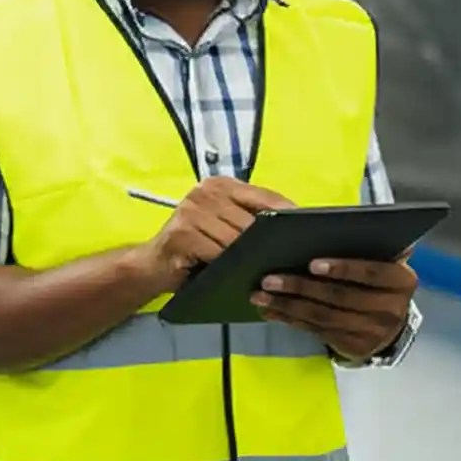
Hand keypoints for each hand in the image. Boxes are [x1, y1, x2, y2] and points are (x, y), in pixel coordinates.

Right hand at [142, 176, 294, 291]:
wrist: (152, 264)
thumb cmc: (195, 247)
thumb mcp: (224, 226)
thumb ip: (250, 219)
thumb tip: (296, 226)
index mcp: (220, 185)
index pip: (265, 196)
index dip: (288, 215)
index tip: (307, 232)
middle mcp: (204, 192)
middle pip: (253, 221)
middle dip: (268, 243)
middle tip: (282, 261)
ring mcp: (191, 211)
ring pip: (237, 240)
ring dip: (249, 259)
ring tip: (258, 271)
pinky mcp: (182, 234)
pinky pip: (219, 254)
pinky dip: (229, 268)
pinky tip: (233, 275)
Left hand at [252, 257, 417, 361]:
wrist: (390, 324)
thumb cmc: (375, 282)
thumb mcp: (379, 262)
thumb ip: (364, 248)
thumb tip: (323, 228)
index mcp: (401, 281)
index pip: (373, 273)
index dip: (342, 268)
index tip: (311, 263)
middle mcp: (391, 308)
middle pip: (340, 297)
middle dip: (301, 287)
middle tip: (269, 279)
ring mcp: (374, 332)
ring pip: (323, 316)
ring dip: (287, 305)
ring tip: (260, 295)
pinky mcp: (354, 347)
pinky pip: (317, 331)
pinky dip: (290, 319)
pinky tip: (270, 309)